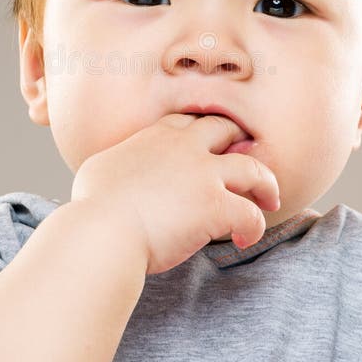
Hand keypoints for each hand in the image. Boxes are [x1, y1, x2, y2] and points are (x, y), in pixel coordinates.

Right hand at [70, 113, 279, 274]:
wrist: (101, 231)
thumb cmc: (92, 207)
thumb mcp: (100, 168)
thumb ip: (121, 163)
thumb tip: (118, 172)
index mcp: (156, 137)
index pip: (188, 122)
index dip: (203, 133)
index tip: (208, 148)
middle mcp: (184, 147)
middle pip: (226, 131)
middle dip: (239, 143)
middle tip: (245, 166)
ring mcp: (204, 175)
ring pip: (254, 169)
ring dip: (265, 184)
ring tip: (268, 200)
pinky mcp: (215, 206)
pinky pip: (250, 214)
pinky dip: (253, 227)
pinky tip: (244, 239)